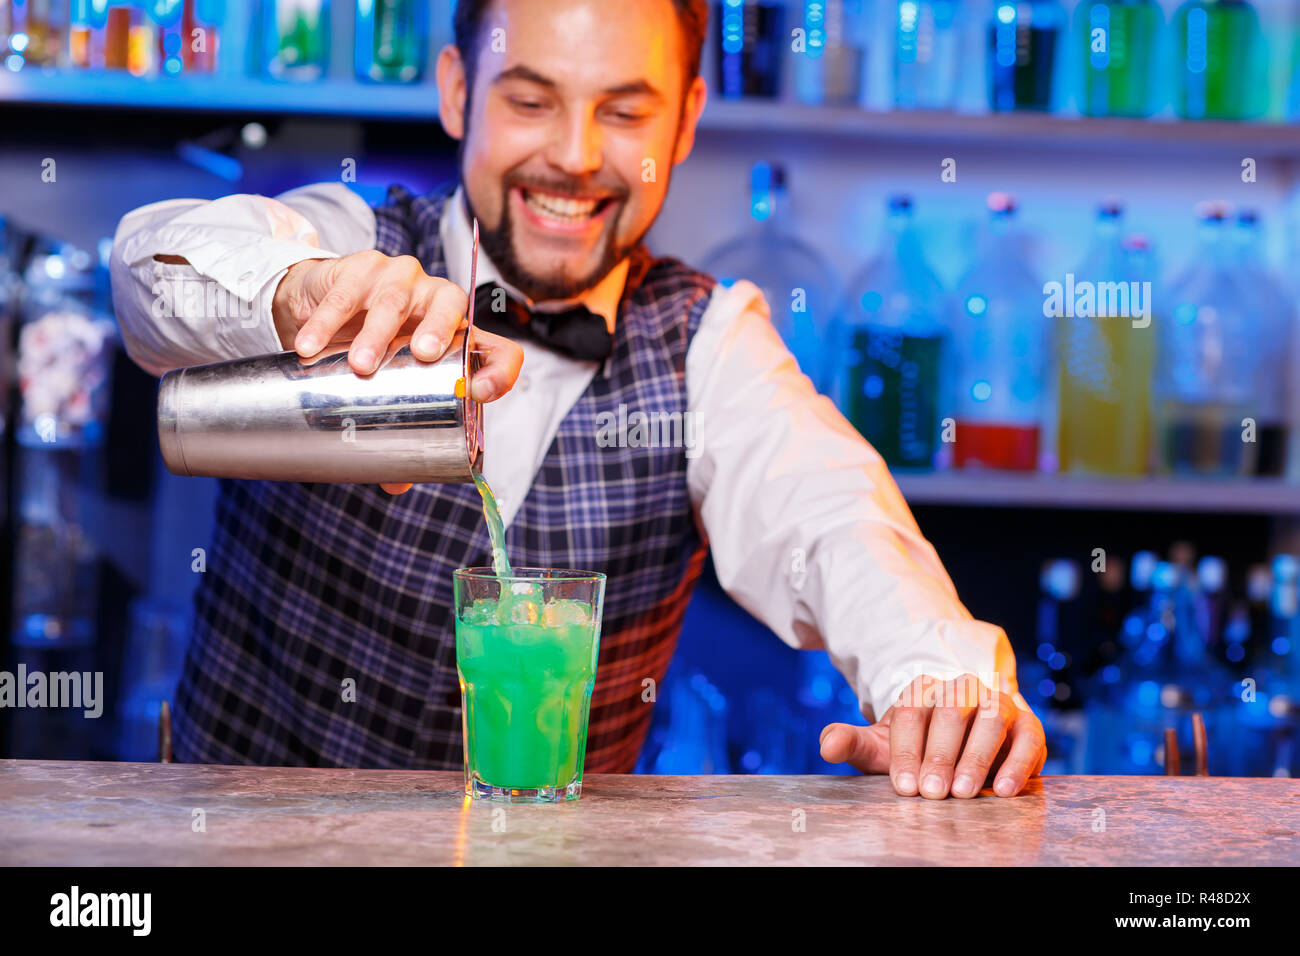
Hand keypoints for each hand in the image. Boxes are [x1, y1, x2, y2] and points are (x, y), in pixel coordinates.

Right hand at [273, 253, 522, 496]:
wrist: (324, 302)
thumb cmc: (374, 348)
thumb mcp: (391, 385)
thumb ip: (398, 430)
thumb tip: (396, 485)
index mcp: (460, 336)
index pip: (498, 349)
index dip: (499, 369)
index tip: (480, 393)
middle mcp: (438, 300)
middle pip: (451, 305)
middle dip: (438, 329)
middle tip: (420, 355)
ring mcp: (401, 278)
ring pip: (395, 300)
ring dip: (377, 332)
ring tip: (360, 364)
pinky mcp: (361, 267)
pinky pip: (343, 295)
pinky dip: (325, 322)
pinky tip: (310, 347)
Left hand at [818, 673, 1045, 798]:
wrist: (966, 741)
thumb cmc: (918, 748)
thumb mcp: (884, 745)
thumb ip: (854, 743)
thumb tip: (826, 745)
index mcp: (923, 688)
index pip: (911, 713)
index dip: (906, 751)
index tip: (902, 787)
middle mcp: (962, 688)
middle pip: (950, 715)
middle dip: (940, 756)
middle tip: (932, 794)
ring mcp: (997, 703)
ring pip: (990, 723)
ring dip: (976, 759)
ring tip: (964, 793)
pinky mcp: (1027, 723)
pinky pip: (1027, 738)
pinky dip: (1018, 763)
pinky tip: (1005, 790)